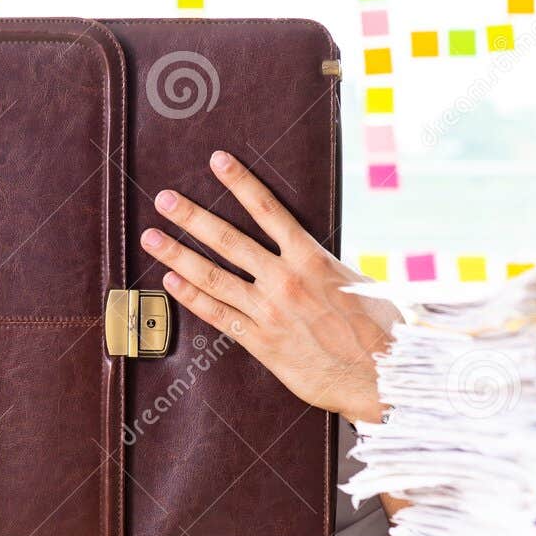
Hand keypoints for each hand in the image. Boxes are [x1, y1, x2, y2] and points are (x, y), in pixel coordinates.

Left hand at [139, 150, 400, 427]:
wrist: (383, 375)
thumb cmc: (380, 329)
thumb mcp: (358, 281)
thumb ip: (325, 265)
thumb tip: (309, 254)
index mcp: (311, 258)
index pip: (268, 210)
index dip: (240, 182)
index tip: (218, 160)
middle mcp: (285, 280)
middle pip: (228, 240)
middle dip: (192, 217)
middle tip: (164, 199)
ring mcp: (269, 311)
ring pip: (213, 277)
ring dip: (179, 254)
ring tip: (152, 237)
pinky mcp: (262, 343)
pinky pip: (218, 316)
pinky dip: (192, 298)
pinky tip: (171, 282)